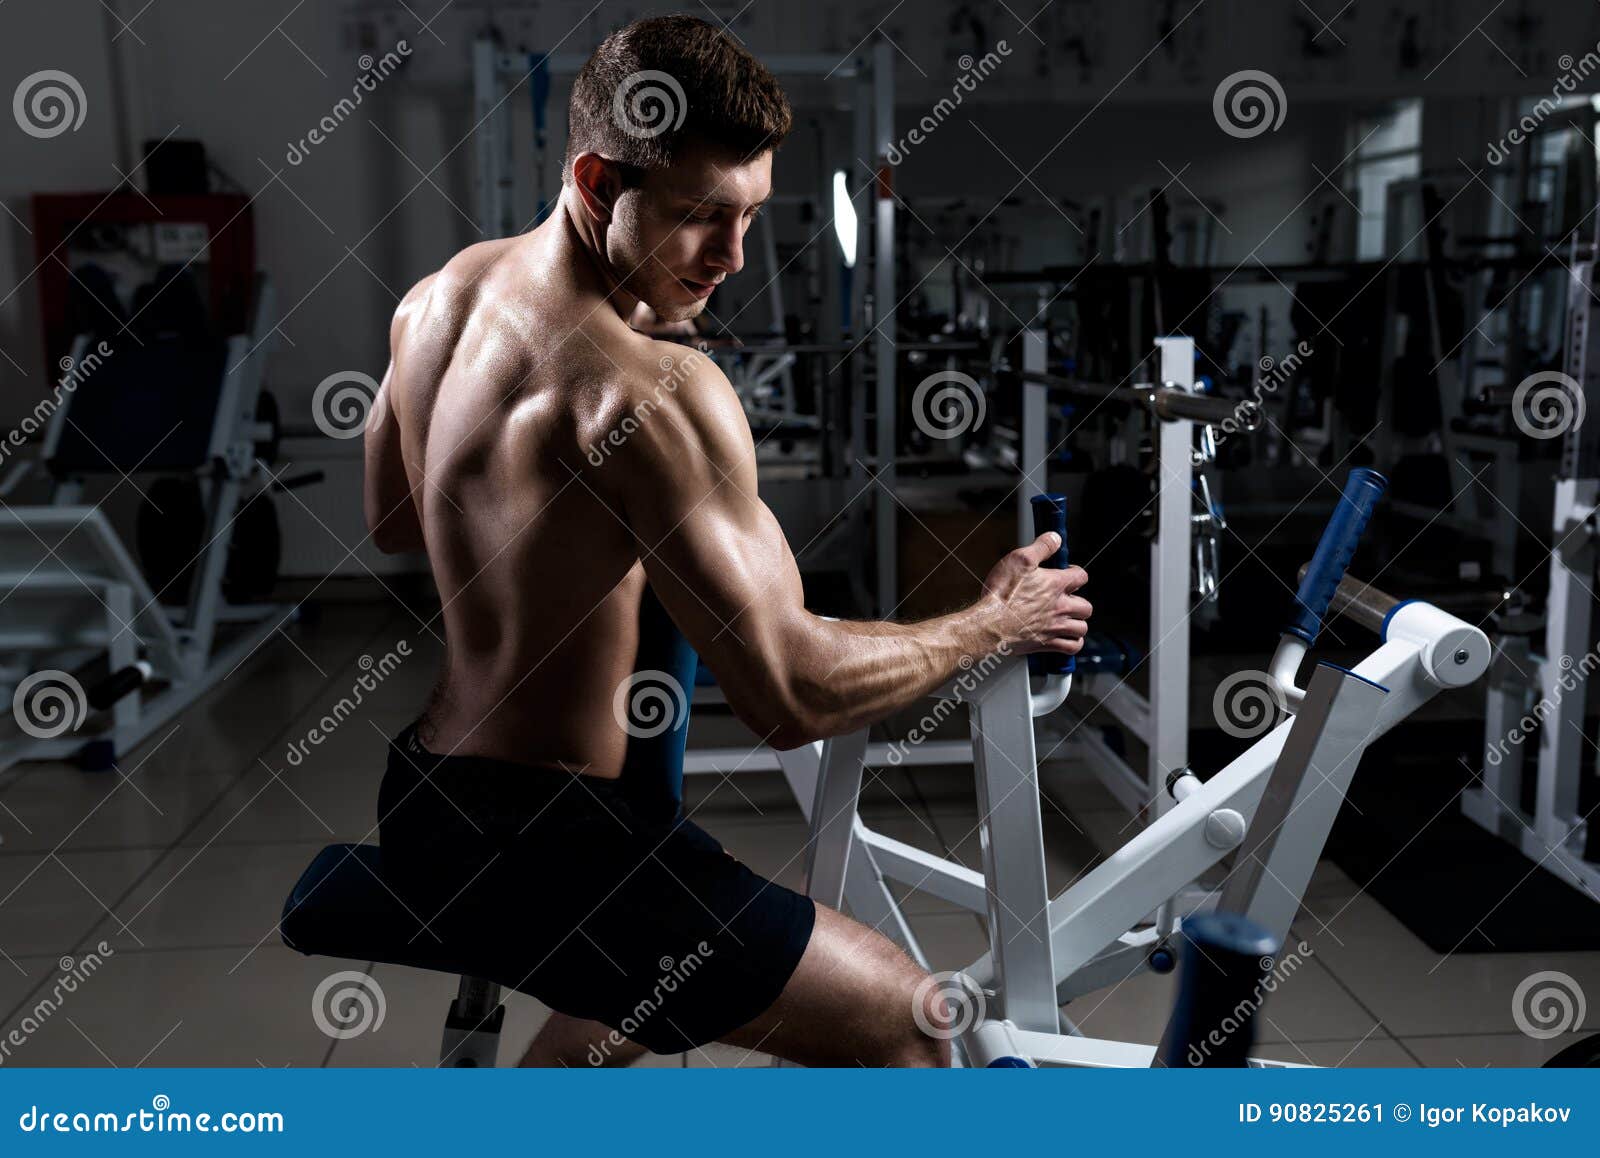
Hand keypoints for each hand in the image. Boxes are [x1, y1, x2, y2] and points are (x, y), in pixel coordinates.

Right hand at [980, 532, 1091, 656]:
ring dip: (1078, 623)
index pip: (1081, 576)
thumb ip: (1041, 547)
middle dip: (1079, 601)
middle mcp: (1060, 607)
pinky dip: (1072, 643)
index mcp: (1056, 585)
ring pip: (1082, 628)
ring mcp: (1054, 627)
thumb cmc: (1002, 594)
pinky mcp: (1046, 644)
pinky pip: (1072, 647)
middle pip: (1086, 606)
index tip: (1067, 573)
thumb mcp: (1019, 559)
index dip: (1076, 573)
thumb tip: (1055, 538)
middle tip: (1068, 599)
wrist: (989, 625)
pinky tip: (1066, 639)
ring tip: (1069, 619)